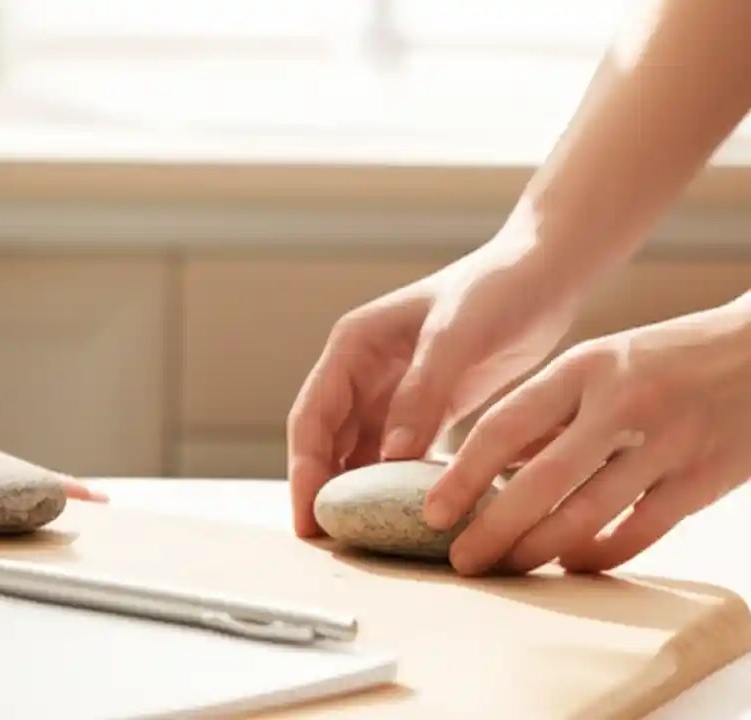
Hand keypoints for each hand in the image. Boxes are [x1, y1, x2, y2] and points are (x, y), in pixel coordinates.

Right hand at [287, 228, 590, 536]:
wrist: (546, 272)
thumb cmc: (498, 290)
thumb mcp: (456, 337)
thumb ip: (422, 394)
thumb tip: (392, 457)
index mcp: (353, 346)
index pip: (312, 417)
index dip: (304, 469)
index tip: (308, 517)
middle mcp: (363, 369)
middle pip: (328, 440)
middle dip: (323, 489)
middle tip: (327, 542)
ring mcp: (393, 389)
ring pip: (360, 451)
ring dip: (358, 490)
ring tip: (362, 539)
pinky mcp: (426, 405)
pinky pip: (399, 453)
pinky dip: (398, 482)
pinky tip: (409, 516)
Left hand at [427, 295, 750, 575]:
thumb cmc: (667, 358)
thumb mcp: (600, 363)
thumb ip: (547, 412)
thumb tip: (486, 466)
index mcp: (585, 367)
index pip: (505, 426)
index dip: (462, 475)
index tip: (431, 511)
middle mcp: (623, 404)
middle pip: (542, 481)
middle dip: (493, 528)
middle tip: (461, 560)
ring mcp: (667, 443)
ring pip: (588, 514)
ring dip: (539, 549)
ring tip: (506, 568)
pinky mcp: (704, 479)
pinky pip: (641, 531)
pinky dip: (600, 554)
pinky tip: (572, 564)